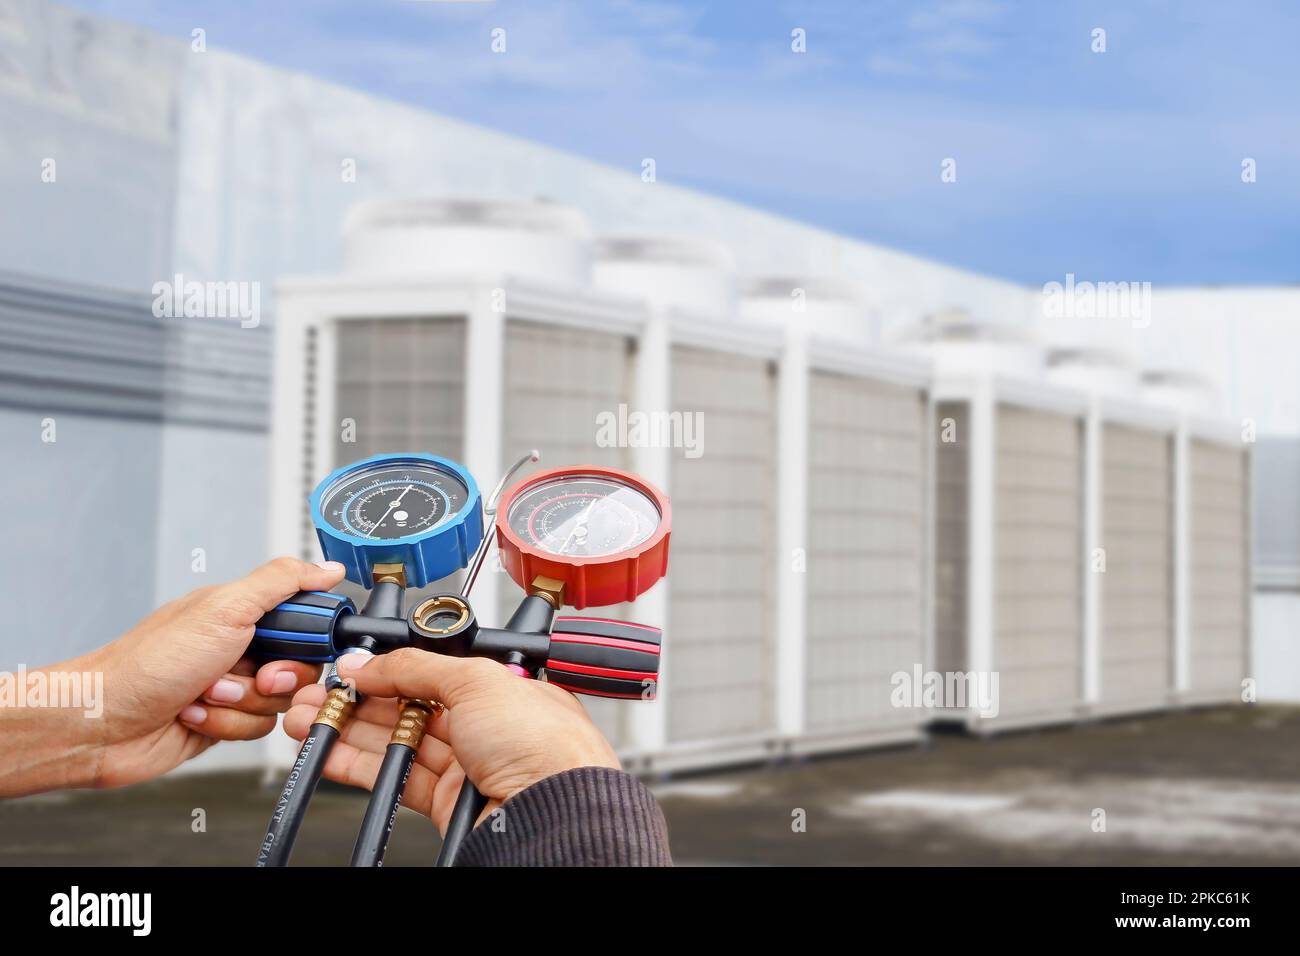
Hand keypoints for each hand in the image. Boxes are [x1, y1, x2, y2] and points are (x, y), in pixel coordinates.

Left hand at [0, 557, 346, 795]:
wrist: (103, 723)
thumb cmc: (149, 662)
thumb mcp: (224, 609)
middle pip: (301, 666)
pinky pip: (258, 729)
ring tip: (204, 694)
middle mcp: (240, 646)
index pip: (306, 619)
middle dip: (274, 677)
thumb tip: (326, 567)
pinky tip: (194, 714)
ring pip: (280, 701)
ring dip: (242, 703)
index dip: (309, 639)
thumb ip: (281, 583)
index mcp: (242, 612)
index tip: (291, 646)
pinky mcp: (224, 721)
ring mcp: (232, 685)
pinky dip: (226, 725)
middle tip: (249, 674)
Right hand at [283, 649, 619, 833]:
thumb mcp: (478, 681)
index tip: (351, 668)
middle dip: (359, 699)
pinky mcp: (447, 803)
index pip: (433, 672)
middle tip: (319, 692)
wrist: (552, 813)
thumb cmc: (545, 747)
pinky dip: (358, 765)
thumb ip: (419, 667)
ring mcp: (466, 766)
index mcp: (502, 689)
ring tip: (308, 718)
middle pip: (409, 707)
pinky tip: (331, 752)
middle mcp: (486, 726)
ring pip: (396, 742)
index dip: (390, 669)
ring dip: (349, 730)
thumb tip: (373, 663)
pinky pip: (395, 778)